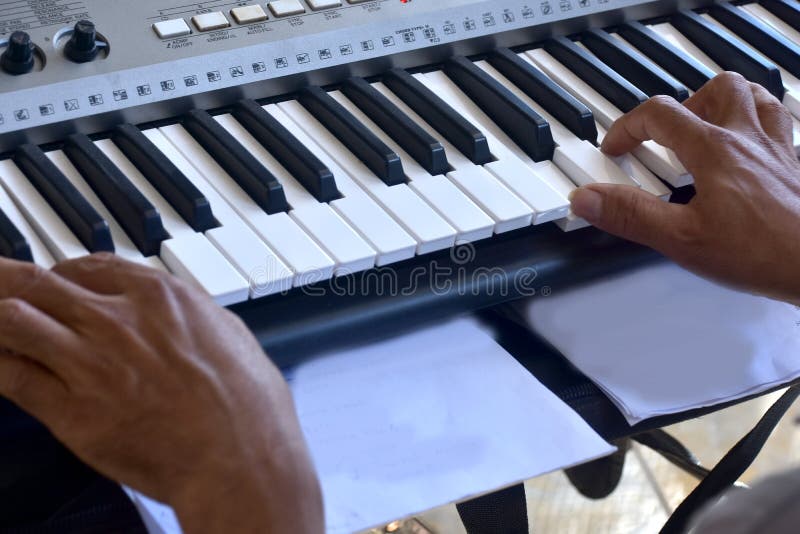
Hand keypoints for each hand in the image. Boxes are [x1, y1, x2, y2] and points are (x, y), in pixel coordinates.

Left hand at [0, 254, 322, 532]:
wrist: (241, 458)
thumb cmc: (249, 404)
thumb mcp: (231, 334)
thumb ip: (194, 316)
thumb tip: (182, 316)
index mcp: (160, 296)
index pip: (87, 265)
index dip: (62, 275)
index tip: (56, 285)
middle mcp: (118, 319)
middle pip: (37, 282)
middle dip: (7, 281)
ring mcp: (90, 362)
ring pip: (12, 319)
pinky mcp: (71, 410)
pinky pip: (11, 376)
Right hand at [570, 72, 799, 303]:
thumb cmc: (764, 252)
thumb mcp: (681, 239)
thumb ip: (630, 215)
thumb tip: (587, 199)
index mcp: (715, 149)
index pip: (659, 114)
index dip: (627, 127)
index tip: (615, 149)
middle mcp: (748, 138)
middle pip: (714, 90)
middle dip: (681, 106)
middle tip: (664, 135)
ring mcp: (776, 149)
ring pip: (753, 96)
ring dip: (722, 103)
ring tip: (702, 126)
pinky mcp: (794, 165)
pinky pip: (779, 121)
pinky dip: (757, 121)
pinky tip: (747, 146)